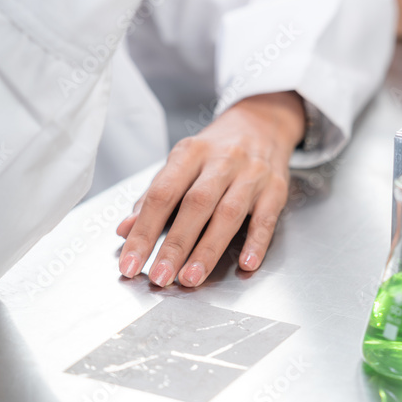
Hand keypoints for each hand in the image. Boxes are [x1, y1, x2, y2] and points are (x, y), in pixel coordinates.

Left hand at [116, 92, 304, 286]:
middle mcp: (222, 160)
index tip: (130, 262)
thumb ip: (154, 195)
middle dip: (176, 244)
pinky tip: (245, 264)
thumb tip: (125, 229)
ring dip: (208, 249)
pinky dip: (256, 243)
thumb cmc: (216, 150)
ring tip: (191, 278)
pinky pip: (266, 218)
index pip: (162, 193)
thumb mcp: (182, 162)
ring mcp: (251, 174)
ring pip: (228, 214)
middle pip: (195, 204)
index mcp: (191, 152)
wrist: (263, 123)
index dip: (144, 230)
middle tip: (160, 277)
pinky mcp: (276, 188)